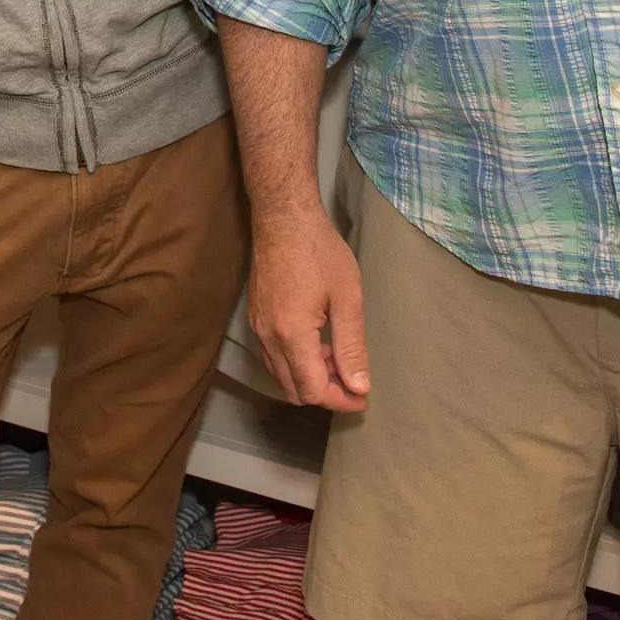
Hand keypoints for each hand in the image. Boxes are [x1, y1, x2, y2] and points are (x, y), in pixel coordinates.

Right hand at [246, 202, 369, 411]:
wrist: (283, 218)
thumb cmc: (320, 252)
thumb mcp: (347, 298)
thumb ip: (352, 346)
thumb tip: (360, 387)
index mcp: (292, 334)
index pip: (313, 389)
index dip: (341, 400)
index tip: (364, 397)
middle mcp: (268, 337)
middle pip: (293, 390)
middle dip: (326, 394)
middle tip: (355, 381)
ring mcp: (257, 328)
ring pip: (281, 376)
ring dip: (310, 379)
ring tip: (338, 359)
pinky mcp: (254, 318)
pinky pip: (273, 357)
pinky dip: (296, 363)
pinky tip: (317, 343)